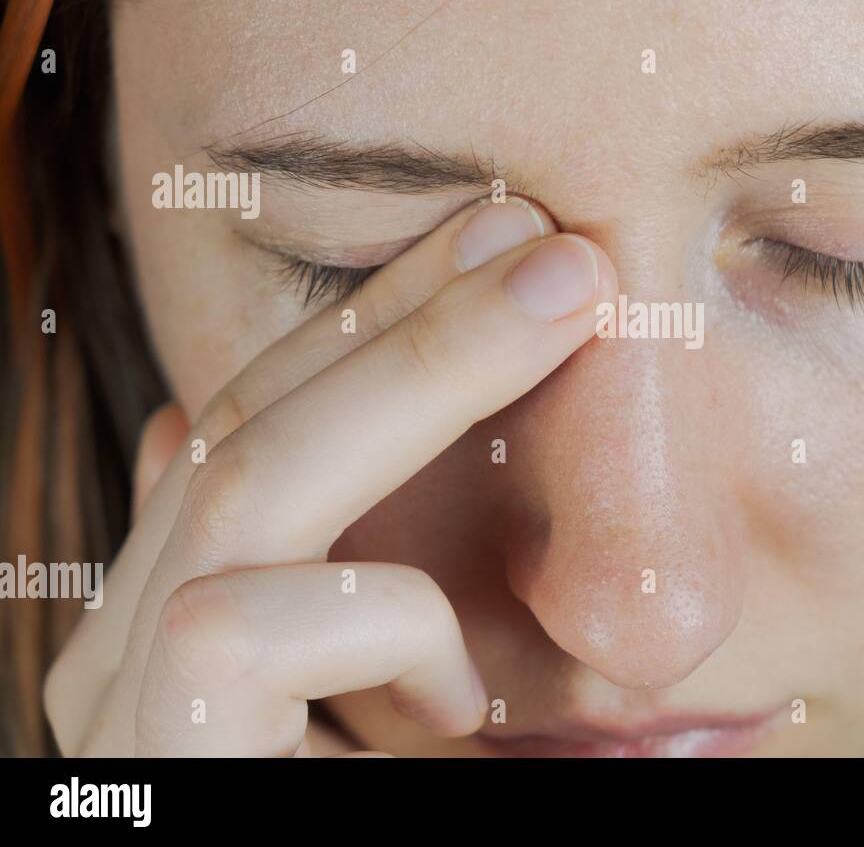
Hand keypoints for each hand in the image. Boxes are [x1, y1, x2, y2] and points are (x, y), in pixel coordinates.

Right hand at [43, 197, 616, 755]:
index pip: (257, 422)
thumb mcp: (389, 690)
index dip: (379, 323)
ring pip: (244, 485)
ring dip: (426, 371)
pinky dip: (388, 628)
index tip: (504, 248)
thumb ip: (332, 581)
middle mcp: (121, 646)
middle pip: (247, 419)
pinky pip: (243, 629)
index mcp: (172, 612)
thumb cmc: (391, 797)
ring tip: (575, 296)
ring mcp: (121, 707)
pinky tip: (458, 699)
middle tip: (550, 239)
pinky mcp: (159, 763)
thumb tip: (211, 431)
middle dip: (410, 313)